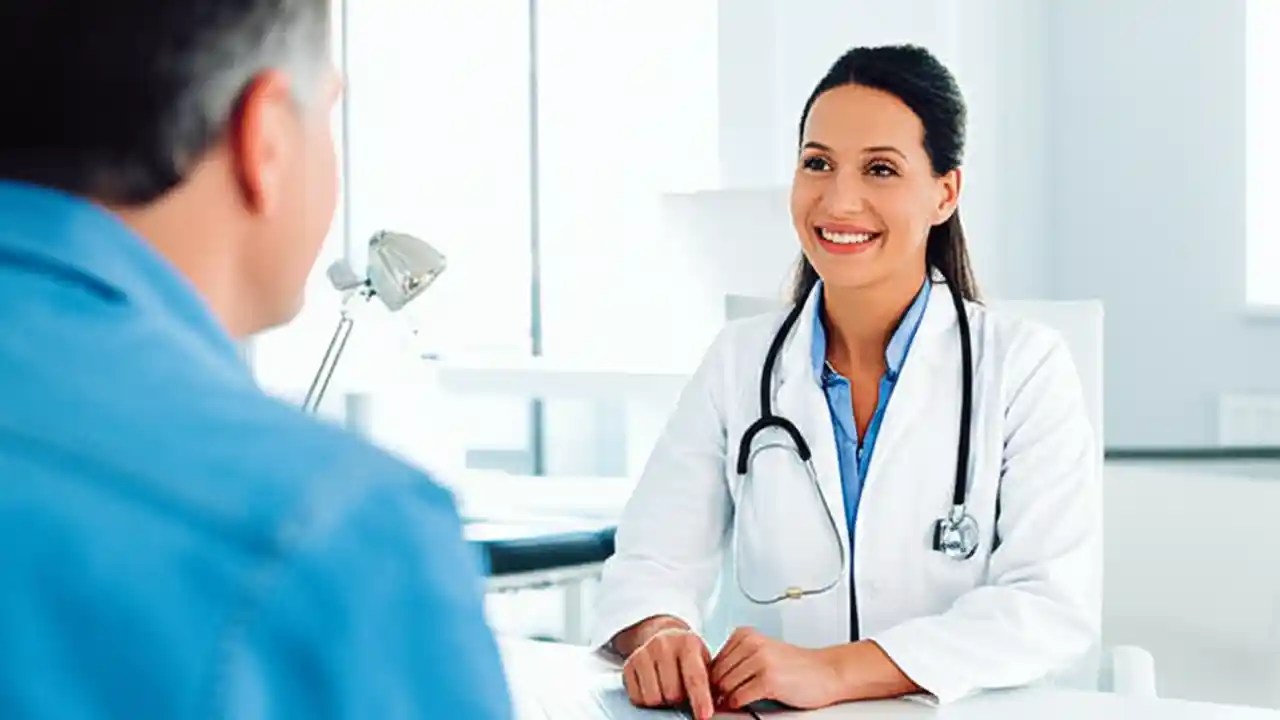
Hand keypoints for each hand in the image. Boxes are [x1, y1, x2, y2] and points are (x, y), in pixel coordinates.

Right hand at [622, 627, 715, 719]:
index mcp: (688, 643)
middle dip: (679, 700)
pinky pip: (637, 698)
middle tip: (681, 690)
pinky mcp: (628, 664)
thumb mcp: (704, 662)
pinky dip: (646, 700)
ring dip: (662, 701)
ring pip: (653, 698)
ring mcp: (643, 653)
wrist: (664, 636)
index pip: (695, 678)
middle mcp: (663, 644)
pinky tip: (653, 686)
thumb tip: (708, 712)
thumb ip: (708, 683)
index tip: (704, 717)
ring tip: (667, 688)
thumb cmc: (689, 657)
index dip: (700, 700)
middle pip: (672, 693)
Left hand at [708, 627, 844, 710]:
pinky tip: (742, 704)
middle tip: (718, 700)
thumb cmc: (795, 666)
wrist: (826, 672)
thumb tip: (710, 681)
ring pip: (725, 686)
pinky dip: (737, 704)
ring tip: (729, 704)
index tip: (712, 689)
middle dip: (716, 690)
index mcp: (746, 634)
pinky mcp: (768, 679)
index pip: (714, 659)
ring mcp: (760, 660)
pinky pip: (739, 697)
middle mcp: (751, 643)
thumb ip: (738, 662)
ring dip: (725, 699)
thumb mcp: (761, 653)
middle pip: (717, 674)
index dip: (711, 678)